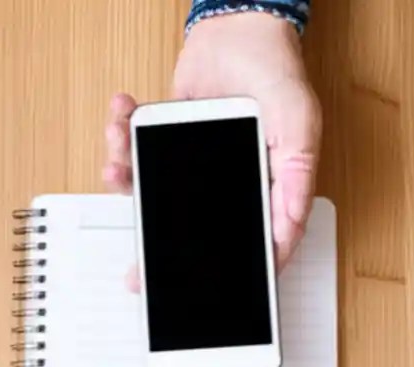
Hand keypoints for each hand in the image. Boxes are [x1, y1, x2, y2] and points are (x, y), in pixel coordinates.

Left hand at [104, 12, 320, 269]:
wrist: (239, 25)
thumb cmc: (276, 69)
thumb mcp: (298, 123)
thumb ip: (294, 178)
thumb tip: (289, 229)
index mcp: (262, 186)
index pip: (246, 240)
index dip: (226, 270)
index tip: (196, 292)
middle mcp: (224, 180)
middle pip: (188, 227)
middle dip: (157, 247)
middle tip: (137, 273)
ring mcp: (191, 161)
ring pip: (151, 189)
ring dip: (126, 178)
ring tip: (115, 164)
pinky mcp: (166, 138)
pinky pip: (135, 148)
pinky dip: (120, 133)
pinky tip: (119, 114)